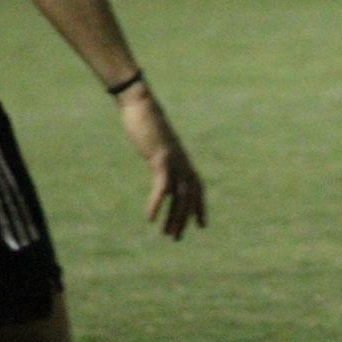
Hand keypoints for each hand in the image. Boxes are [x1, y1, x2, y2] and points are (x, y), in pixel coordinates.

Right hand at [115, 84, 206, 237]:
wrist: (140, 103)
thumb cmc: (146, 120)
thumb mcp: (156, 143)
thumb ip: (160, 154)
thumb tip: (158, 161)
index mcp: (182, 158)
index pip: (198, 187)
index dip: (199, 206)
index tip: (201, 225)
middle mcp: (182, 161)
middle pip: (190, 195)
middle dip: (184, 218)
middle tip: (176, 238)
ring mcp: (174, 160)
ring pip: (179, 195)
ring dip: (173, 217)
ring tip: (166, 235)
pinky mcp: (161, 158)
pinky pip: (162, 186)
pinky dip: (157, 203)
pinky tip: (149, 218)